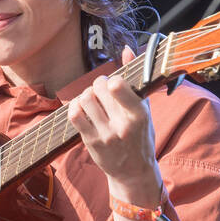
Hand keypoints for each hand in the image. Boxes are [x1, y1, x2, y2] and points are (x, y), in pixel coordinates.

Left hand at [67, 44, 163, 206]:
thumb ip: (135, 79)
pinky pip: (74, 114)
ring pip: (85, 99)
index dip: (111, 80)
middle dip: (98, 84)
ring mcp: (105, 135)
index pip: (117, 86)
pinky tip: (82, 107)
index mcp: (139, 115)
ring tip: (93, 99)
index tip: (114, 84)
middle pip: (99, 89)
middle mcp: (122, 126)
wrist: (133, 172)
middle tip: (102, 90)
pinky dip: (75, 106)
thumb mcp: (145, 110)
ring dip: (86, 94)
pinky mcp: (91, 142)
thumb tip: (126, 48)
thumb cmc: (141, 137)